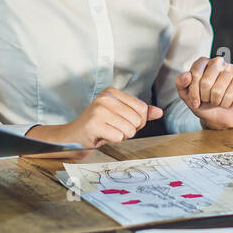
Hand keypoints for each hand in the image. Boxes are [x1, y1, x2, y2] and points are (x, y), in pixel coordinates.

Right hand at [45, 88, 163, 148]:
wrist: (74, 136)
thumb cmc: (99, 125)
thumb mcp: (120, 114)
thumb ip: (140, 113)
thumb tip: (159, 112)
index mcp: (112, 92)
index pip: (142, 108)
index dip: (138, 121)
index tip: (123, 121)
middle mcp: (105, 98)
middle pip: (137, 120)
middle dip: (130, 129)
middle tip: (115, 128)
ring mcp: (99, 110)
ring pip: (129, 130)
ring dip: (121, 136)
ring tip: (109, 131)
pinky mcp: (94, 124)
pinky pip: (118, 137)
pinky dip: (113, 141)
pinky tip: (103, 136)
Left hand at [175, 55, 232, 129]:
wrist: (218, 116)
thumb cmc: (203, 103)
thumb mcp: (186, 94)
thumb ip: (180, 83)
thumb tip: (187, 75)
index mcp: (202, 62)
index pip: (195, 73)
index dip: (193, 91)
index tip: (195, 101)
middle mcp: (217, 62)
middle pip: (206, 81)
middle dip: (204, 96)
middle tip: (207, 100)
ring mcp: (230, 69)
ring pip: (218, 89)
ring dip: (214, 101)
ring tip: (216, 100)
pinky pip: (229, 94)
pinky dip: (224, 103)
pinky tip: (225, 101)